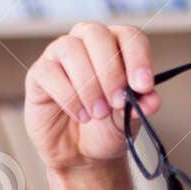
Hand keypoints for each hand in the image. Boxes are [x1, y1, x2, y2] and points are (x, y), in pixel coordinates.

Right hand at [24, 23, 160, 173]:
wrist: (81, 153)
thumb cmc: (107, 127)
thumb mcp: (130, 119)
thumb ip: (141, 105)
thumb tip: (151, 99)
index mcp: (115, 46)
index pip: (128, 36)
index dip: (137, 58)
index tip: (143, 86)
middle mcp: (86, 42)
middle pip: (97, 35)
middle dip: (110, 72)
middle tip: (117, 103)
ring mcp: (59, 55)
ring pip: (71, 49)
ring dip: (88, 85)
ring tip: (98, 113)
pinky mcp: (39, 73)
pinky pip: (50, 72)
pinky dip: (68, 96)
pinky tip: (80, 115)